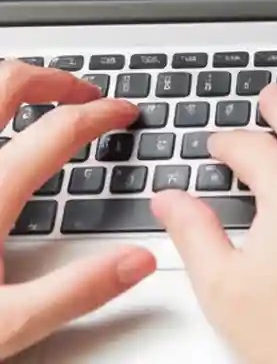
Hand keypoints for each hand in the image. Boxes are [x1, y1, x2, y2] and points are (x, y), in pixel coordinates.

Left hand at [0, 62, 153, 358]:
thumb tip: (137, 261)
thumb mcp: (7, 324)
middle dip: (53, 78)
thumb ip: (77, 290)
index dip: (100, 114)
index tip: (122, 113)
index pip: (58, 130)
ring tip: (29, 97)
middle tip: (81, 93)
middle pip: (6, 84)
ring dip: (5, 84)